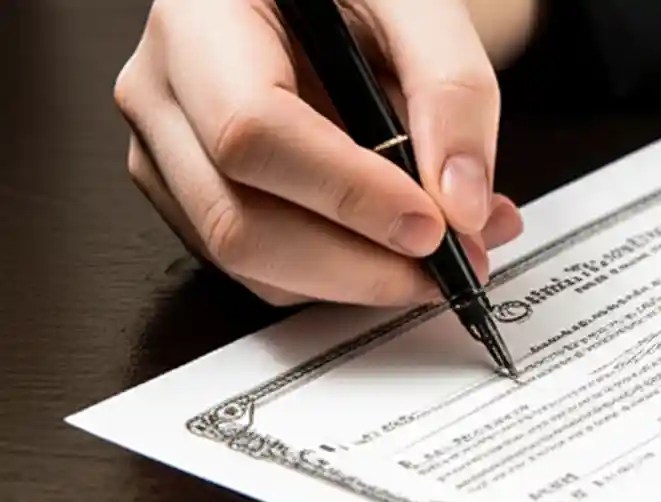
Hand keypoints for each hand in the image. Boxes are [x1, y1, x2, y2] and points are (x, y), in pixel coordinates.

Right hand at [113, 0, 537, 305]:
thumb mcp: (419, 5)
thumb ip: (453, 89)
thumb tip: (460, 203)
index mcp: (200, 21)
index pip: (251, 132)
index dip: (347, 195)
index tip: (430, 225)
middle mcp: (164, 92)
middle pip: (238, 222)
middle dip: (360, 266)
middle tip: (454, 263)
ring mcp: (170, 155)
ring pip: (250, 263)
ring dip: (362, 279)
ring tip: (449, 249)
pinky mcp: (196, 201)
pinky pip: (266, 272)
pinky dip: (347, 276)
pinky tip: (405, 245)